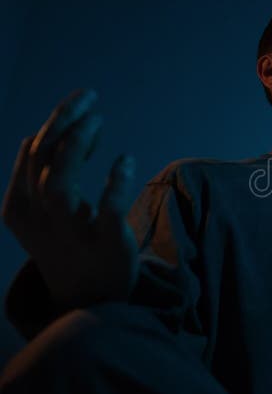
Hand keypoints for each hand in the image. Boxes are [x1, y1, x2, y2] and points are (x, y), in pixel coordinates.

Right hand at [1, 89, 139, 308]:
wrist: (91, 299)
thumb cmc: (70, 243)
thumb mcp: (49, 210)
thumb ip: (46, 173)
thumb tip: (43, 134)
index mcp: (20, 208)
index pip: (33, 153)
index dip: (57, 122)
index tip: (85, 103)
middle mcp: (41, 221)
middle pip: (41, 162)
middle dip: (62, 123)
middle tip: (89, 98)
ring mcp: (71, 236)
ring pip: (58, 187)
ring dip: (76, 148)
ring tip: (98, 122)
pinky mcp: (106, 247)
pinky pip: (106, 214)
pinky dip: (115, 185)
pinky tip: (125, 160)